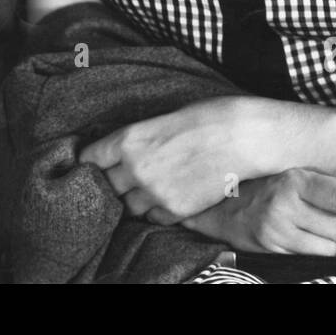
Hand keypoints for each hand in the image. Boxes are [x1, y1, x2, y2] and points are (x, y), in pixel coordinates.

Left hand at [79, 97, 273, 220]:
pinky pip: (153, 219)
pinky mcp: (177, 210)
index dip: (90, 162)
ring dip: (134, 198)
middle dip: (113, 181)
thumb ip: (139, 139)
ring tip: (152, 185)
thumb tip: (123, 151)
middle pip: (106, 186)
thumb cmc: (210, 116)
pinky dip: (156, 211)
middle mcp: (136, 168)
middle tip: (126, 175)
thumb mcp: (164, 118)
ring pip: (128, 206)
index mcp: (129, 138)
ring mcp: (156, 192)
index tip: (97, 163)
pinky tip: (170, 195)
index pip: (88, 159)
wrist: (247, 135)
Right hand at [182, 168, 335, 259]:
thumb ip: (322, 151)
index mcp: (295, 177)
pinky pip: (314, 259)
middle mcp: (287, 205)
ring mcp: (278, 230)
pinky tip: (326, 246)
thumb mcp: (289, 160)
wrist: (217, 199)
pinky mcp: (272, 250)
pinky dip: (326, 254)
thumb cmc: (263, 177)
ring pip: (333, 249)